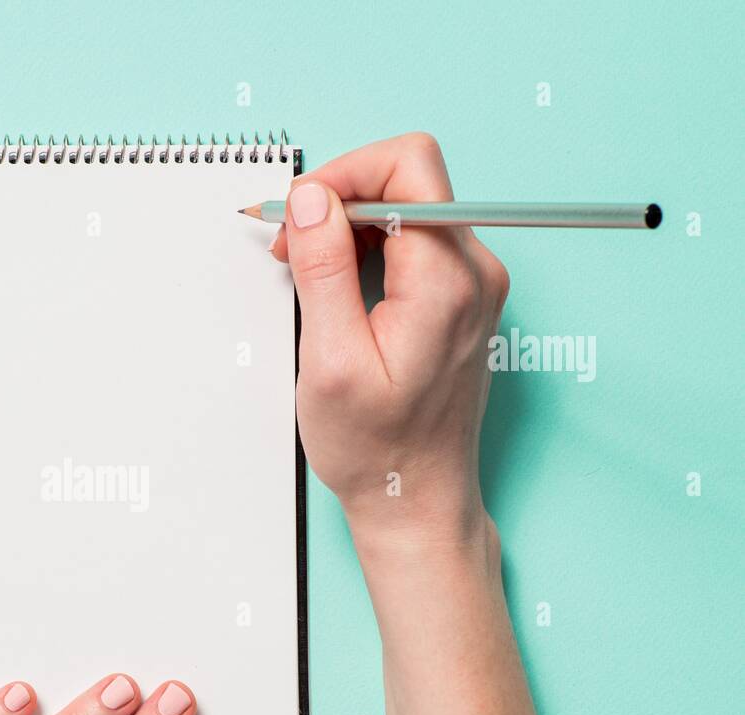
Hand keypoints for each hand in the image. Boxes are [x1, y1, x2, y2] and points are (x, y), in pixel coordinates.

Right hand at [270, 132, 509, 552]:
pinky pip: (415, 240)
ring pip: (410, 206)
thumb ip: (323, 269)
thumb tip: (311, 199)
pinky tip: (336, 283)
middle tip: (290, 244)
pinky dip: (368, 246)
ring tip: (306, 267)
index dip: (343, 174)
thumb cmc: (377, 449)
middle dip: (340, 196)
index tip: (296, 213)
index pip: (407, 166)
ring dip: (350, 222)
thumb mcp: (331, 360)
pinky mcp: (460, 298)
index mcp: (446, 281)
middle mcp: (474, 272)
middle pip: (410, 179)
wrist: (415, 499)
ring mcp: (472, 284)